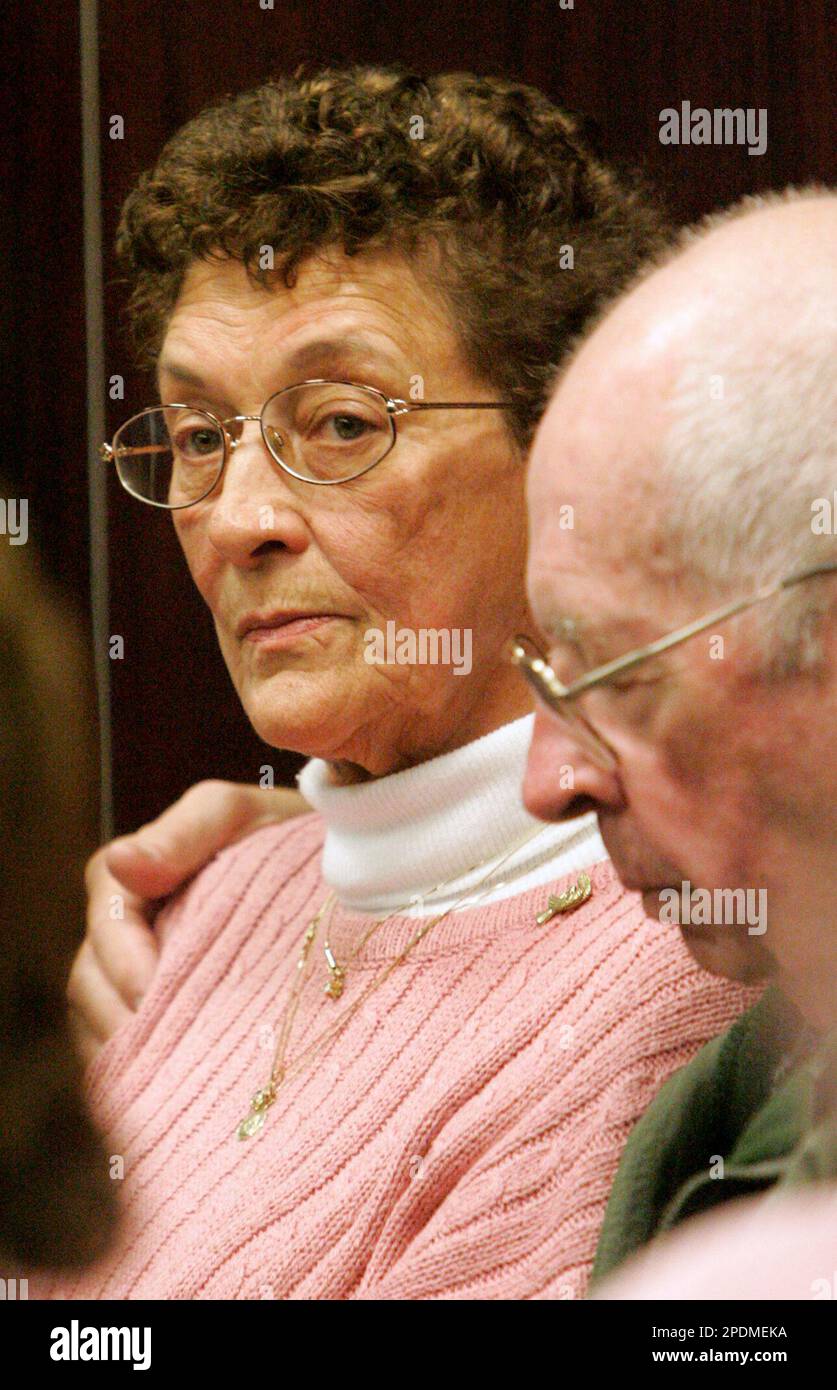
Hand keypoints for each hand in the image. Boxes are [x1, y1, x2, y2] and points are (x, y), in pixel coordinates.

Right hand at [67, 781, 308, 1066]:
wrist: (341, 869)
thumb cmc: (286, 836)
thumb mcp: (241, 818)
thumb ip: (182, 833)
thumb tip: (121, 863)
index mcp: (136, 881)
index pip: (106, 926)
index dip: (123, 966)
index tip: (156, 997)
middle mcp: (128, 933)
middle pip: (91, 984)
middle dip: (121, 1018)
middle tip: (165, 1054)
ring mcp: (144, 979)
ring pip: (102, 1027)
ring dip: (130, 1054)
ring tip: (173, 1079)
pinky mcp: (168, 1020)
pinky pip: (129, 1059)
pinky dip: (143, 1076)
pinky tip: (176, 1092)